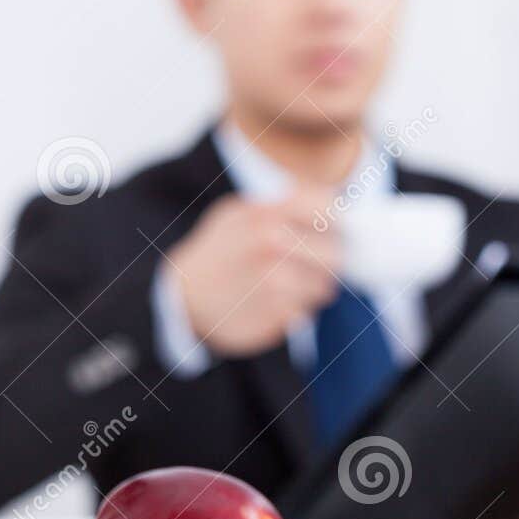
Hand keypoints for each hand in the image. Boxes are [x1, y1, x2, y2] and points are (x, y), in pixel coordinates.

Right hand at [163, 188, 340, 356]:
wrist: (181, 297)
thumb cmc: (218, 251)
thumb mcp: (240, 213)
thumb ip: (285, 203)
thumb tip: (335, 200)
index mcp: (264, 214)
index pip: (329, 209)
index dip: (337, 221)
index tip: (332, 228)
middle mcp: (269, 245)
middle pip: (335, 253)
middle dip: (330, 258)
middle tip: (319, 261)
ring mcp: (271, 284)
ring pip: (323, 287)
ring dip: (314, 287)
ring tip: (291, 283)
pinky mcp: (271, 318)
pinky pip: (305, 312)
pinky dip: (296, 309)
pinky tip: (275, 302)